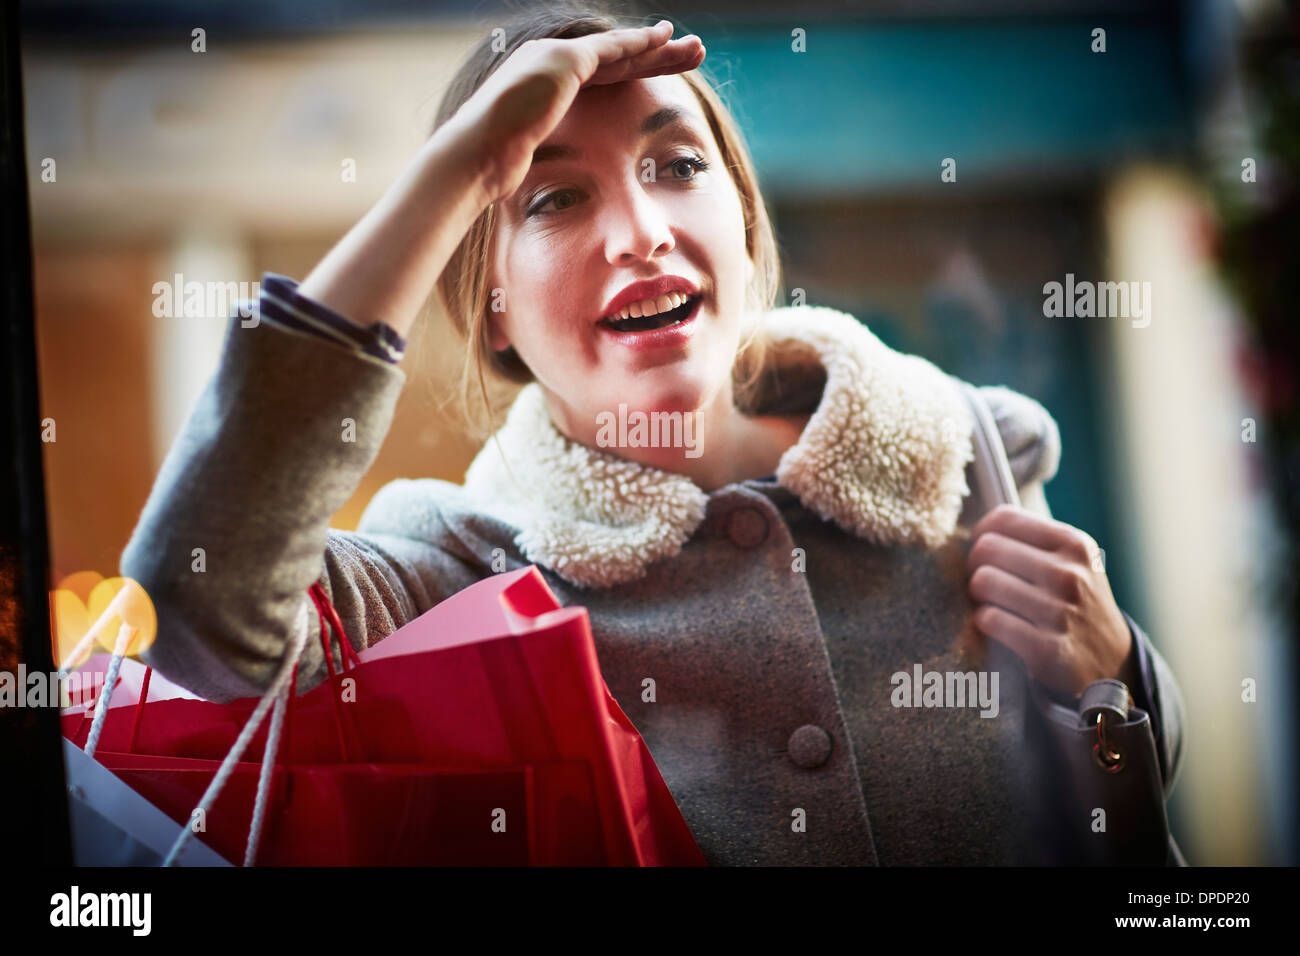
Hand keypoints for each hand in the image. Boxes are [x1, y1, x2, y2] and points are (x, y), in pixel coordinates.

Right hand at [447, 20, 705, 206]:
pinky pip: (611, 49)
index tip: (664, 73)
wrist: (474, 158)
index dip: (636, 72)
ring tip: (694, 48)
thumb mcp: (527, 159)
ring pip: (621, 49)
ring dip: (660, 48)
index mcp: (545, 83)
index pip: (602, 74)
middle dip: (657, 56)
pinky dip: (640, 44)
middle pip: (618, 58)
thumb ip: (543, 154)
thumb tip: (543, 179)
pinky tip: (666, 40)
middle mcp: (548, 61)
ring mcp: (554, 57)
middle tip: (691, 54)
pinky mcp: (563, 61)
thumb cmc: (494, 168)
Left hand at [966, 504, 1133, 697]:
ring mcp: (1059, 612)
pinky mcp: (1046, 648)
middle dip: (974, 565)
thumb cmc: (1077, 602)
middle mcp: (1069, 574)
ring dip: (977, 594)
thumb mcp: (1073, 562)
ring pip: (983, 582)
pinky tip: (996, 624)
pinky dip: (984, 620)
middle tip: (982, 579)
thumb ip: (1032, 541)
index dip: (982, 531)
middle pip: (987, 548)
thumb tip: (978, 532)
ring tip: (989, 601)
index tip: (982, 547)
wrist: (1112, 660)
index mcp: (1075, 544)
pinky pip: (989, 619)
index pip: (1005, 518)